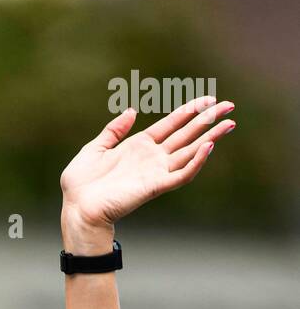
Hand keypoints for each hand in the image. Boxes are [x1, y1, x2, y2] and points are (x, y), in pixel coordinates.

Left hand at [60, 96, 235, 252]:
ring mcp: (155, 172)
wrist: (77, 208)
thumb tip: (131, 111)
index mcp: (139, 146)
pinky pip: (181, 175)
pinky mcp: (155, 187)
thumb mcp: (95, 148)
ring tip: (229, 123)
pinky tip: (208, 147)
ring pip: (190, 152)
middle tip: (230, 105)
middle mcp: (152, 158)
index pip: (171, 124)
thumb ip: (113, 130)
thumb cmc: (81, 184)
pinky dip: (196, 162)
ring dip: (211, 138)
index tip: (208, 99)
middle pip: (187, 135)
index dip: (189, 111)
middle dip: (208, 120)